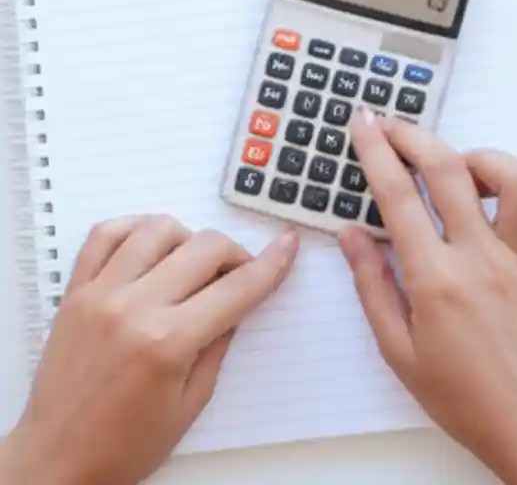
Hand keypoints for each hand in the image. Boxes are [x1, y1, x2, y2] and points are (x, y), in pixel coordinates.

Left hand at [0, 216, 297, 484]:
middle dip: (235, 254)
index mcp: (168, 344)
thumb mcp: (192, 402)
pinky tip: (151, 245)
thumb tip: (238, 301)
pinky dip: (135, 228)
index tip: (286, 247)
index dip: (272, 263)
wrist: (59, 459)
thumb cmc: (122, 444)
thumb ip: (219, 344)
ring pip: (158, 229)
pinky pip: (105, 235)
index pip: (238, 287)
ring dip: (188, 238)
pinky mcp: (74, 294)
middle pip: (205, 247)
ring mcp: (99, 296)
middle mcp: (132, 311)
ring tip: (192, 264)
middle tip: (238, 274)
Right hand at [339, 111, 516, 484]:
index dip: (376, 152)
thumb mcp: (399, 352)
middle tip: (396, 128)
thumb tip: (352, 235)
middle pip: (449, 171)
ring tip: (463, 168)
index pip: (398, 197)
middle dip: (415, 137)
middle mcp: (484, 261)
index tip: (364, 126)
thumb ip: (373, 286)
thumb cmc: (467, 399)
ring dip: (485, 159)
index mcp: (437, 282)